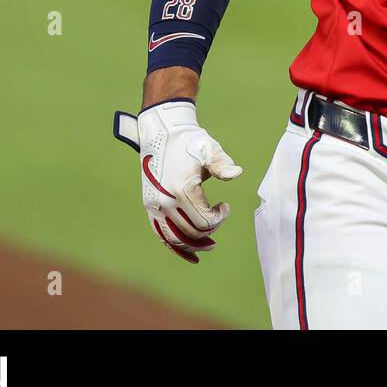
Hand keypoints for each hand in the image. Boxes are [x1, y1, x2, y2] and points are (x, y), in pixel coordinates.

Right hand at [134, 99, 242, 262]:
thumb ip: (222, 163)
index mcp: (182, 189)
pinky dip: (175, 247)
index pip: (204, 221)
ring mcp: (154, 206)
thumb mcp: (208, 148)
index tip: (226, 206)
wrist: (160, 131)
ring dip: (194, 244)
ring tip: (209, 244)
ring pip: (176, 239)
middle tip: (219, 217)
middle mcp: (165, 201)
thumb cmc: (189, 140)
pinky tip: (191, 254)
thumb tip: (236, 174)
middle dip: (210, 230)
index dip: (220, 218)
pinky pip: (161, 235)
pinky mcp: (149, 206)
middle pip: (192, 233)